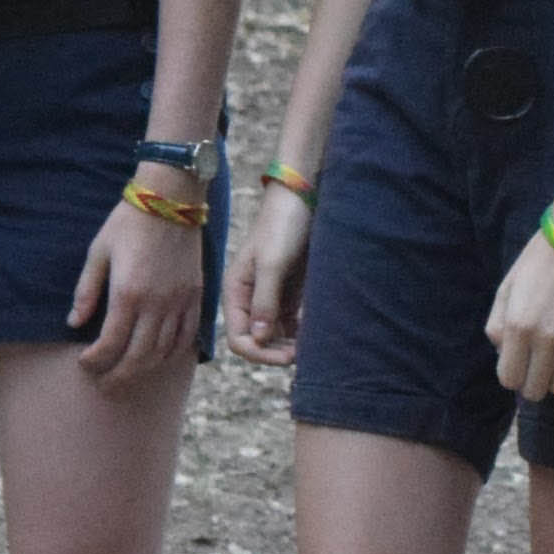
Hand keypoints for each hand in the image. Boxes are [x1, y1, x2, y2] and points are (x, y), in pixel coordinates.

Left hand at [69, 195, 203, 387]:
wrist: (170, 199)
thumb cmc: (128, 223)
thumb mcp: (98, 253)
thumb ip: (86, 291)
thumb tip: (74, 323)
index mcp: (128, 293)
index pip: (110, 344)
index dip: (95, 361)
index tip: (84, 364)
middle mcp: (156, 304)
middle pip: (138, 357)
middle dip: (118, 377)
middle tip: (104, 385)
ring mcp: (179, 302)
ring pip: (163, 352)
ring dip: (144, 370)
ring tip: (128, 376)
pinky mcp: (195, 296)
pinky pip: (187, 336)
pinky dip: (172, 353)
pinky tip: (159, 358)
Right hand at [222, 179, 312, 367]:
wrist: (303, 197)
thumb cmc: (283, 225)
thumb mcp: (272, 263)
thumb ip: (265, 301)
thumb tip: (260, 339)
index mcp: (236, 292)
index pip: (239, 339)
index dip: (261, 354)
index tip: (289, 356)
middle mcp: (250, 298)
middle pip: (258, 342)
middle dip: (278, 353)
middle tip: (305, 353)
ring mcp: (270, 296)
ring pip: (277, 336)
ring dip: (291, 346)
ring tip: (314, 344)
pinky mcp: (290, 292)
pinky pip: (292, 323)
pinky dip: (302, 332)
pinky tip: (317, 332)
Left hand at [486, 207, 553, 400]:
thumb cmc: (540, 260)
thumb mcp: (506, 287)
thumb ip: (497, 325)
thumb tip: (503, 353)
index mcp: (519, 326)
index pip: (509, 378)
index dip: (510, 373)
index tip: (516, 362)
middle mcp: (547, 339)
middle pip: (535, 389)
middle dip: (530, 381)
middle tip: (535, 365)